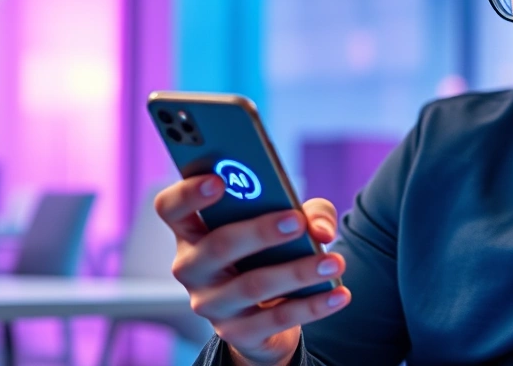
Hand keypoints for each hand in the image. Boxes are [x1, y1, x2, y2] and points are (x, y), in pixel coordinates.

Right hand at [154, 176, 350, 365]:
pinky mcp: (237, 333)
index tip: (218, 180)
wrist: (268, 314)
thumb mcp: (290, 223)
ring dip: (297, 272)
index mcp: (194, 230)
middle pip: (217, 246)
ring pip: (252, 286)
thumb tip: (321, 230)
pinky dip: (312, 306)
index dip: (188, 193)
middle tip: (296, 221)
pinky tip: (340, 293)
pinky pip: (276, 320)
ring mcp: (211, 304)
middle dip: (259, 232)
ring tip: (334, 262)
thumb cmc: (273, 251)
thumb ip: (309, 213)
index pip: (172, 208)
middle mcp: (193, 268)